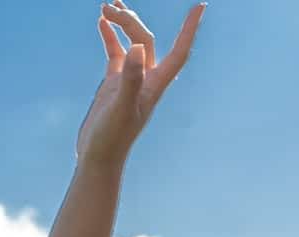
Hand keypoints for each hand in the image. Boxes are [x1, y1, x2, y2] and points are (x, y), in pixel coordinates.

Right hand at [75, 2, 203, 166]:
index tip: (200, 5)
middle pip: (146, 39)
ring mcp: (131, 80)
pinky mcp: (115, 84)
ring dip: (122, 24)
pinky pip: (116, 53)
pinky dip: (110, 37)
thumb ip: (131, 79)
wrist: (98, 159)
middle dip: (130, 20)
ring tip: (107, 6)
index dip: (190, 29)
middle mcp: (147, 79)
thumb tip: (139, 49)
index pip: (179, 51)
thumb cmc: (112, 139)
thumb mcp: (121, 108)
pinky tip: (101, 23)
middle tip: (110, 6)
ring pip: (133, 43)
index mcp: (155, 84)